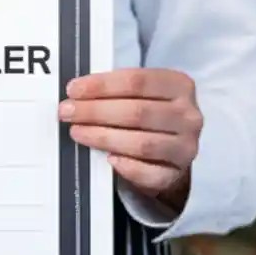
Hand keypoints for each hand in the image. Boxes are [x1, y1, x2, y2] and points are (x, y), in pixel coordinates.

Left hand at [59, 69, 202, 210]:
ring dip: (103, 137)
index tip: (73, 89)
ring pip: (141, 143)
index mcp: (179, 85)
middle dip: (95, 111)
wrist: (172, 150)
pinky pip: (150, 174)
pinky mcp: (177, 174)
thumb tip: (77, 92)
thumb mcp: (142, 93)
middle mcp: (188, 115)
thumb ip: (116, 90)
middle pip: (137, 112)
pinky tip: (109, 159)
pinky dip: (127, 167)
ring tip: (77, 132)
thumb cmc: (149, 114)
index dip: (101, 85)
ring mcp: (186, 147)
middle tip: (67, 112)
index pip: (137, 81)